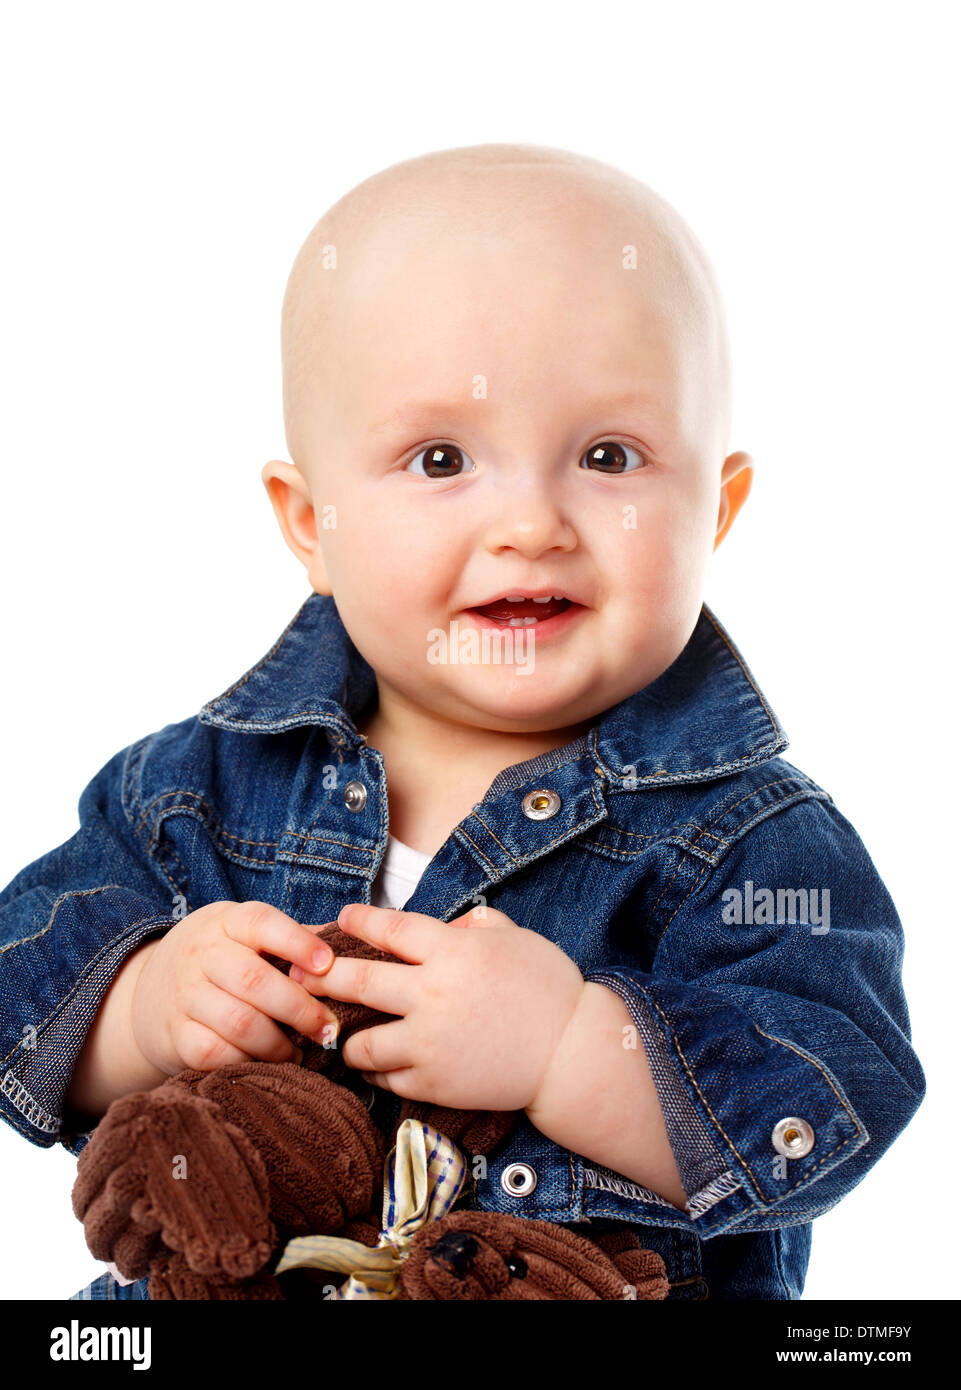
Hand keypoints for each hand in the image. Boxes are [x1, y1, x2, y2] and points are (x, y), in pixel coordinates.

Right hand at [130, 900, 340, 1076]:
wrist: (145, 994)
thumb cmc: (217, 961)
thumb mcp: (244, 935)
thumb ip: (291, 938)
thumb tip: (349, 946)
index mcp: (226, 921)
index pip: (261, 922)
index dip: (297, 942)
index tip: (329, 964)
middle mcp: (201, 953)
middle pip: (253, 980)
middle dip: (299, 1008)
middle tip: (329, 1029)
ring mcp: (184, 995)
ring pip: (237, 1022)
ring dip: (277, 1044)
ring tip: (300, 1053)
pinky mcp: (174, 1035)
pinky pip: (213, 1053)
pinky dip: (246, 1062)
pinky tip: (264, 1063)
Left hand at [294, 901, 586, 1111]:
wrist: (571, 1055)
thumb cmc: (549, 988)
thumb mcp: (514, 938)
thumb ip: (473, 925)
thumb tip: (445, 925)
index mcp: (452, 952)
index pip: (390, 931)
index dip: (360, 922)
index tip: (343, 919)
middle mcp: (433, 995)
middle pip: (358, 982)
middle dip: (322, 976)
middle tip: (301, 974)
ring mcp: (429, 1043)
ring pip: (360, 1041)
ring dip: (343, 1034)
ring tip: (333, 1029)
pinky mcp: (433, 1083)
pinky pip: (385, 1077)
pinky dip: (373, 1070)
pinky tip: (371, 1062)